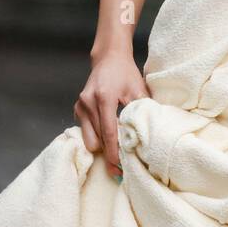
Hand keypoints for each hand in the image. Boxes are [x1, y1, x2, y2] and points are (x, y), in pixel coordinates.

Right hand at [74, 50, 149, 177]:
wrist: (108, 58)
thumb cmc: (125, 73)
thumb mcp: (138, 89)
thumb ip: (142, 110)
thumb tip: (151, 134)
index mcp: (103, 98)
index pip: (108, 132)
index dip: (114, 152)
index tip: (119, 168)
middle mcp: (88, 103)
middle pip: (97, 140)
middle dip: (108, 153)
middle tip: (121, 163)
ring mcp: (80, 106)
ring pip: (89, 139)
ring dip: (102, 146)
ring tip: (116, 149)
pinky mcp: (77, 109)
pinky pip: (85, 132)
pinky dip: (97, 137)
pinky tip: (108, 136)